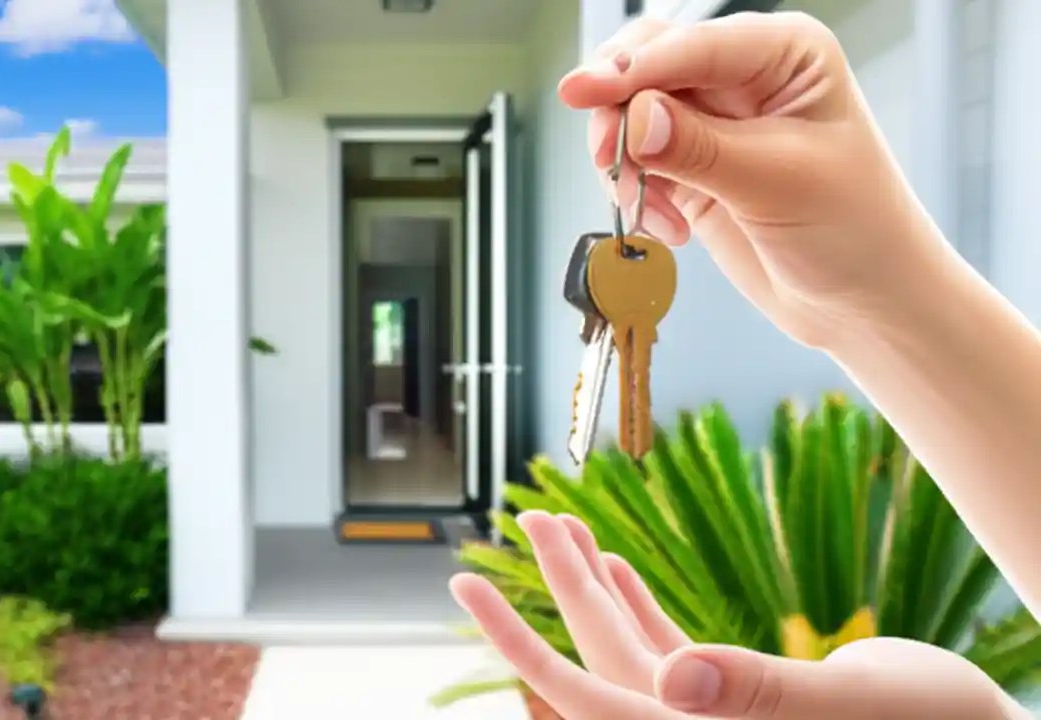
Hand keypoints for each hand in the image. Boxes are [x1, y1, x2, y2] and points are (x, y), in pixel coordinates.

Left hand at [450, 511, 1027, 718]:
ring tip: (556, 525)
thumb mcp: (849, 708)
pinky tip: (616, 565)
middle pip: (599, 655)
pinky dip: (639, 606)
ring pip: (631, 645)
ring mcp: (715, 719)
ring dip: (593, 585)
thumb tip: (672, 683)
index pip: (584, 694)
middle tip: (524, 517)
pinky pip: (670, 653)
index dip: (515, 639)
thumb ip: (756, 694)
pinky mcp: (742, 701)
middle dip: (556, 585)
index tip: (464, 584)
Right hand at [557, 11, 951, 349]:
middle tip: (608, 158)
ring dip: (624, 161)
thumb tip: (635, 119)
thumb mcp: (778, 183)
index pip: (693, 45)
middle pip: (647, 63)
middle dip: (618, 109)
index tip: (581, 92)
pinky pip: (633, 160)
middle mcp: (743, 75)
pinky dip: (634, 192)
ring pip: (629, 112)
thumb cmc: (854, 230)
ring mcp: (711, 121)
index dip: (634, 68)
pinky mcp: (688, 164)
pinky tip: (668, 226)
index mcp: (784, 53)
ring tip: (656, 212)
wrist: (860, 301)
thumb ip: (700, 148)